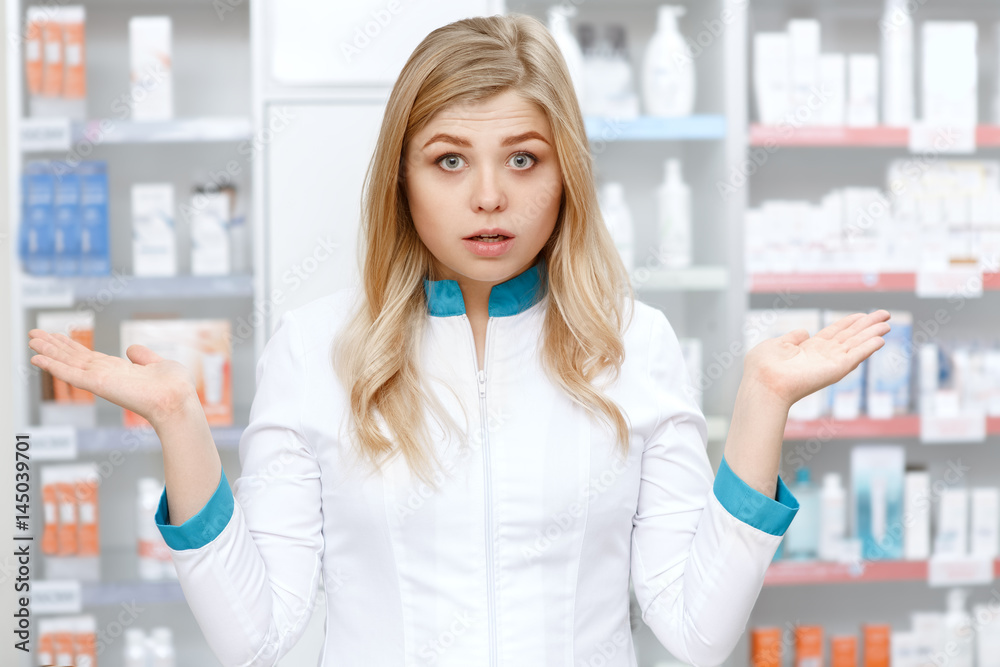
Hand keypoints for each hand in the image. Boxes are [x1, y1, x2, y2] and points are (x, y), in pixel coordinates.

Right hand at [27, 329, 198, 428]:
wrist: (177, 400)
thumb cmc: (173, 387)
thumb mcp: (158, 364)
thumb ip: (142, 357)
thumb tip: (131, 349)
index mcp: (118, 371)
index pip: (88, 357)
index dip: (71, 346)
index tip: (56, 336)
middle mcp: (105, 375)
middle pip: (73, 357)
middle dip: (54, 345)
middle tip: (33, 333)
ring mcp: (100, 380)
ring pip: (68, 362)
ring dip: (48, 351)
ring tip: (31, 339)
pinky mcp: (98, 384)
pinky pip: (70, 374)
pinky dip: (53, 365)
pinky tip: (37, 358)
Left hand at [742, 309, 890, 409]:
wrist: (763, 383)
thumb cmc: (763, 367)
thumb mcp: (776, 345)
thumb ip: (792, 338)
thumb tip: (804, 332)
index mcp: (808, 350)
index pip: (834, 333)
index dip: (849, 323)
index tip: (863, 314)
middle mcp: (822, 356)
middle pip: (850, 337)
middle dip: (867, 325)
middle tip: (885, 314)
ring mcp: (830, 363)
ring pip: (856, 345)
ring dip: (872, 333)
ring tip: (887, 323)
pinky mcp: (835, 369)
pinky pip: (856, 356)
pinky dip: (868, 347)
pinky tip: (880, 339)